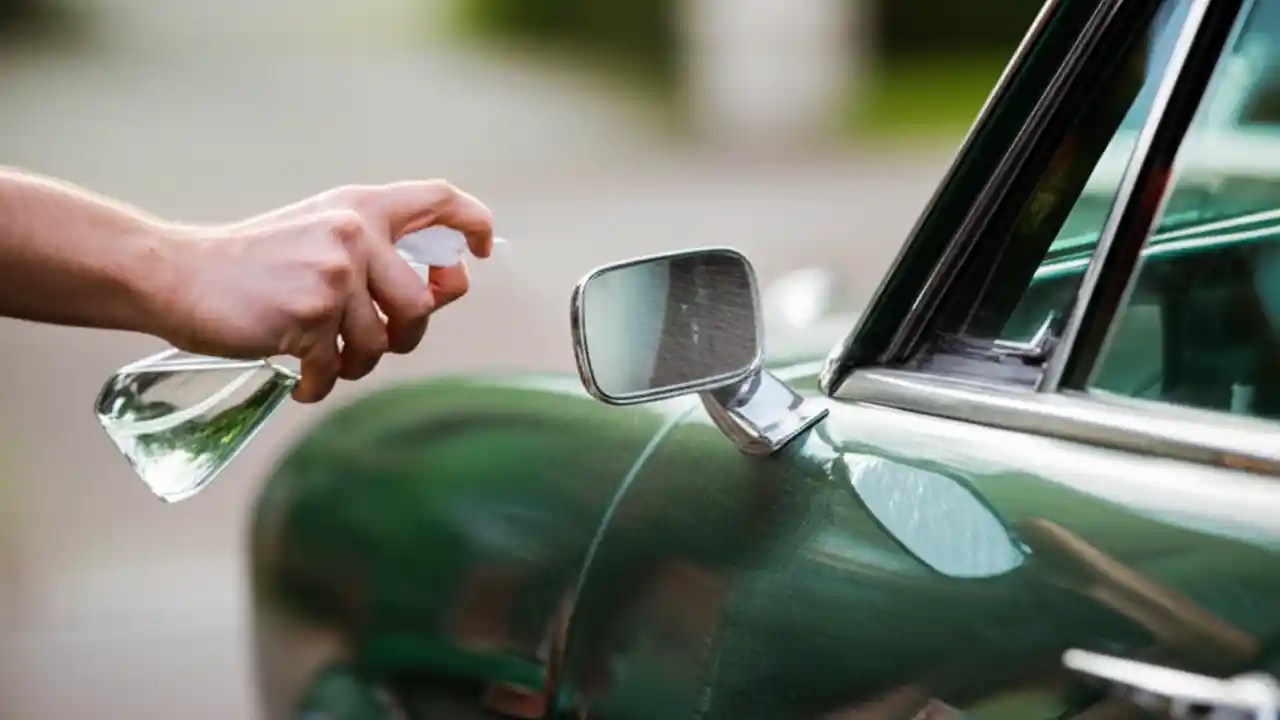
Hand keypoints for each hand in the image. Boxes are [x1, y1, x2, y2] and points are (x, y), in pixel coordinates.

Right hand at [157, 181, 493, 402]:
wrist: (178, 275)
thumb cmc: (251, 263)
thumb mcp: (319, 232)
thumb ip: (374, 251)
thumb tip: (437, 290)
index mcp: (361, 207)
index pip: (439, 200)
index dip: (472, 223)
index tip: (479, 252)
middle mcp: (354, 233)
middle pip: (424, 303)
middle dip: (408, 336)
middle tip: (379, 344)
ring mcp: (334, 274)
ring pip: (382, 343)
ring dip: (357, 364)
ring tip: (328, 360)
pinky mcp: (310, 315)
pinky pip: (337, 368)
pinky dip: (320, 385)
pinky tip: (302, 381)